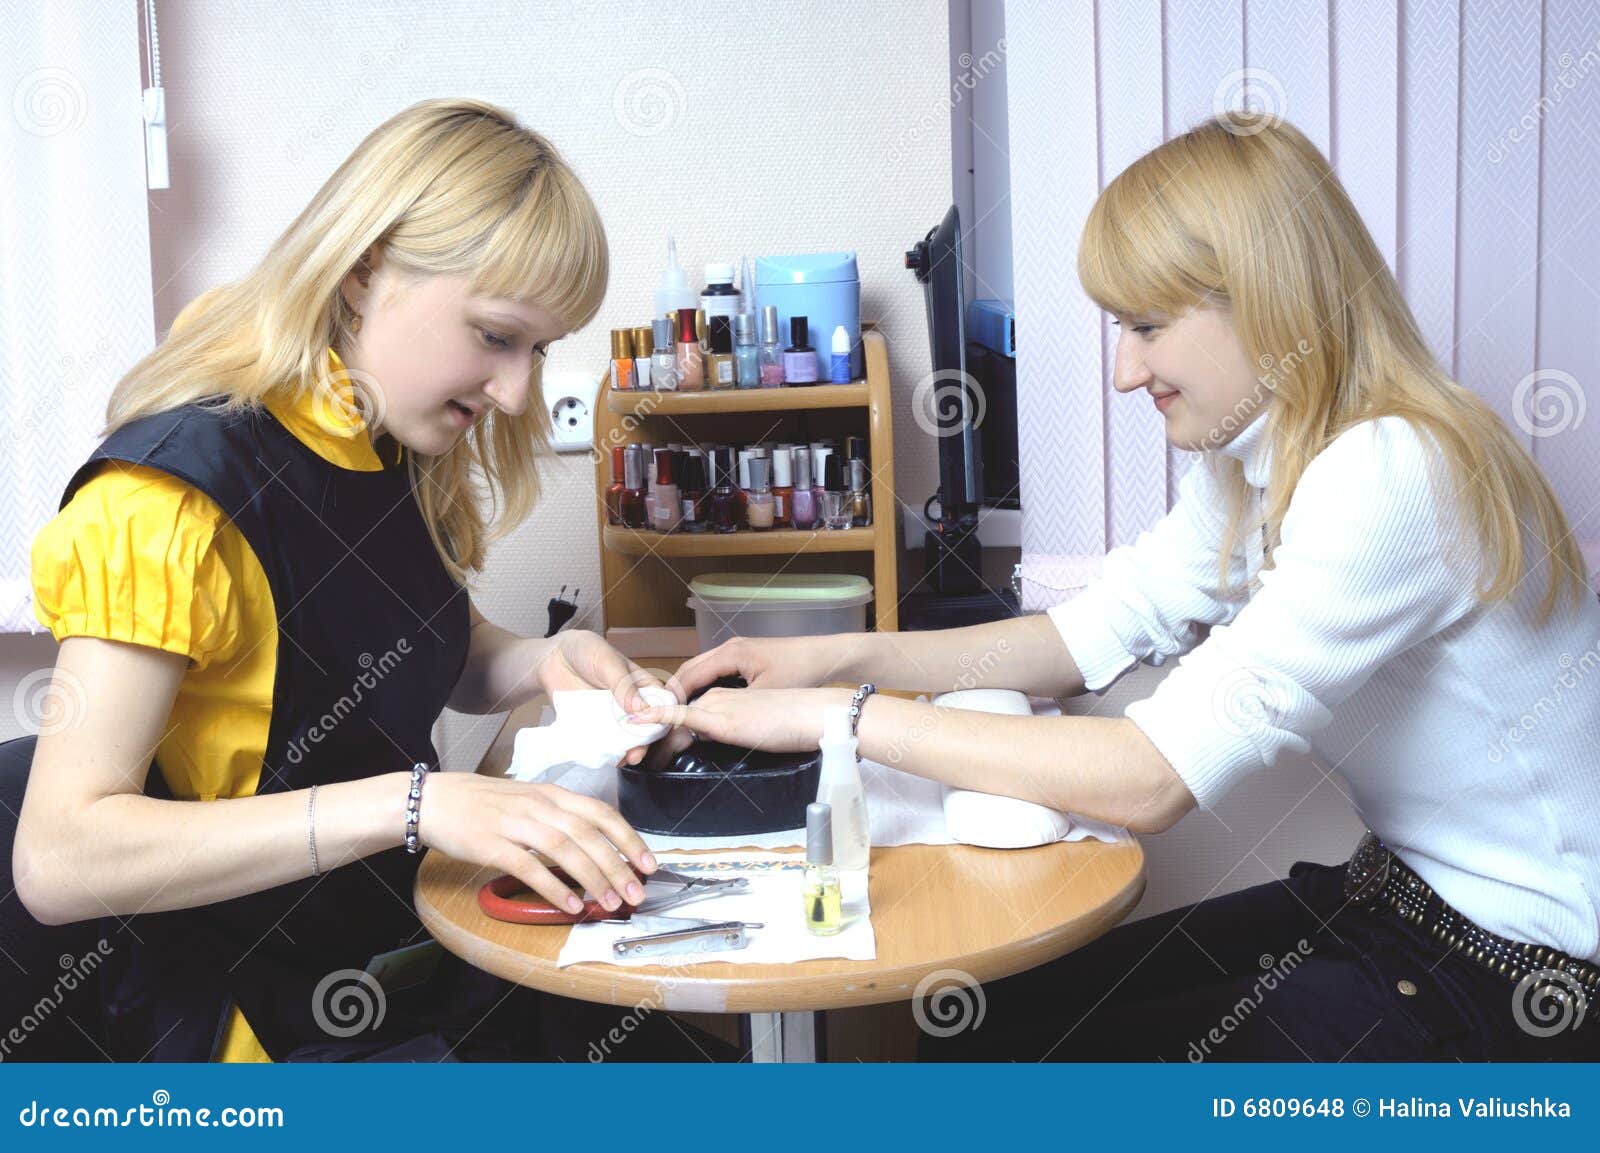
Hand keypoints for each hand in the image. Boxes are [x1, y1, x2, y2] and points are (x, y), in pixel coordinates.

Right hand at [416, 772, 656, 915]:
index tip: (648, 863)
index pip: (601, 813)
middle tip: (636, 891)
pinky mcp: (492, 844)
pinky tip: (571, 905)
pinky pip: (530, 868)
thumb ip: (558, 817)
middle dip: (619, 864)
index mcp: (552, 794)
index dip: (629, 838)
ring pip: (565, 849)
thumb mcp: (528, 800)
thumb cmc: (482, 803)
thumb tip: (593, 845)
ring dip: (593, 877)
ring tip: (610, 902)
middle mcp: (539, 805)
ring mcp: (515, 823)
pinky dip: (555, 888)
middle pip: (589, 834)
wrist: (433, 800)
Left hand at [536, 630, 669, 764]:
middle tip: (637, 753)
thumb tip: (642, 710)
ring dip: (627, 750)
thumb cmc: (585, 651)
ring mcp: (612, 716)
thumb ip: (624, 686)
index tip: (656, 730)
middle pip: (645, 726)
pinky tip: (606, 756)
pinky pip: (604, 741)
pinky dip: (606, 751)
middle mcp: (630, 704)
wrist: (553, 657)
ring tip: (623, 758)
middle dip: (644, 742)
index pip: (660, 704)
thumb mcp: (607, 662)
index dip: (662, 718)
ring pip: (625, 738)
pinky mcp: (595, 725)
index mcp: (641, 685)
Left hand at [628, 686, 853, 753]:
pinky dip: (657, 718)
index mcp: (725, 697)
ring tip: (635, 759)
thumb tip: (723, 745)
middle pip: (674, 719)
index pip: (685, 715)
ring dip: (653, 738)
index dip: (665, 731)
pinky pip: (681, 717)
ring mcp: (716, 705)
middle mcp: (716, 696)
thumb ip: (737, 732)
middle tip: (636, 760)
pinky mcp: (721, 719)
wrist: (816, 713)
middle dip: (654, 739)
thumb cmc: (796, 721)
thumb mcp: (759, 727)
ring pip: (673, 720)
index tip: (652, 750)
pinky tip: (638, 722)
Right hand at [666, 635, 850, 701]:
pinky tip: (703, 704)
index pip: (689, 675)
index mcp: (729, 653)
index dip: (672, 697)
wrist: (826, 656)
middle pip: (690, 670)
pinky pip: (714, 671)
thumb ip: (734, 706)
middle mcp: (728, 648)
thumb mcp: (765, 693)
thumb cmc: (799, 672)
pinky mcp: (744, 657)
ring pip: (701, 670)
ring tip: (677, 714)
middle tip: (661, 718)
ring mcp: (736, 651)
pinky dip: (703, 686)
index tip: (658, 716)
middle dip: (674, 693)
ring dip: (688, 689)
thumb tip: (707, 723)